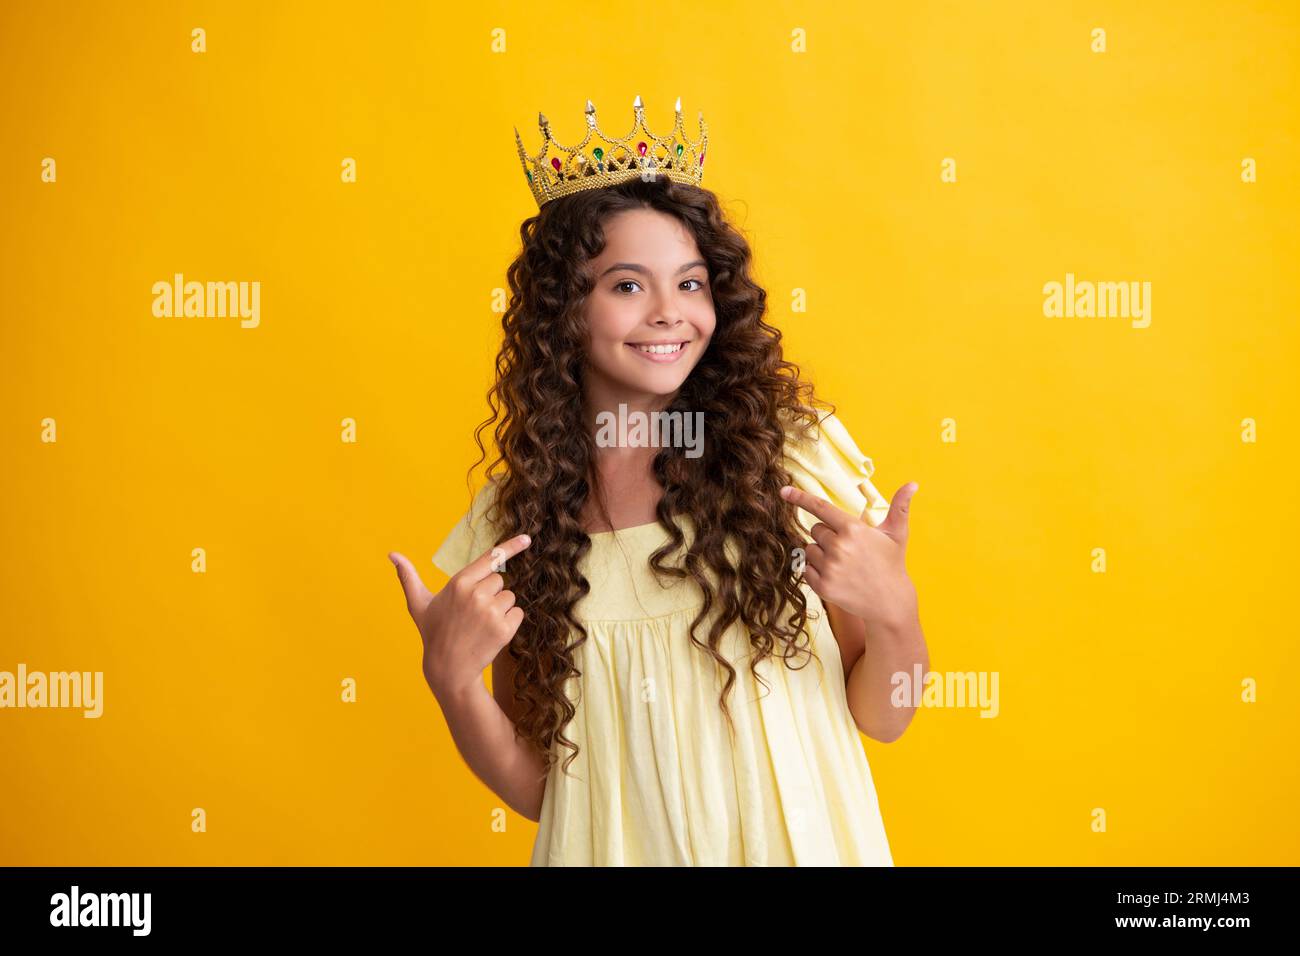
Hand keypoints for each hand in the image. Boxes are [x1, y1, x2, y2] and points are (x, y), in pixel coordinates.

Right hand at [388, 534, 531, 702]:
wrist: (449, 668)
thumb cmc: (433, 632)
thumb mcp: (418, 604)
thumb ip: (408, 576)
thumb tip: (392, 554)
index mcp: (459, 583)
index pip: (490, 558)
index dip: (511, 547)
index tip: (527, 539)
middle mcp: (476, 594)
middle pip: (499, 580)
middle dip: (490, 593)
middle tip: (472, 612)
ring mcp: (491, 612)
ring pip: (510, 597)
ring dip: (500, 608)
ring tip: (480, 624)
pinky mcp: (504, 628)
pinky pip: (518, 613)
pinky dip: (509, 622)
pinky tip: (491, 632)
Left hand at [780, 481, 918, 634]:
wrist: (889, 602)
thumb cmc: (891, 564)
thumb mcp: (897, 534)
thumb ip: (900, 507)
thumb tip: (913, 484)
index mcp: (853, 529)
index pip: (821, 508)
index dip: (801, 498)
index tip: (784, 491)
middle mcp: (839, 547)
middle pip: (815, 530)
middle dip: (828, 536)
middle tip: (848, 549)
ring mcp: (829, 567)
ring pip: (809, 550)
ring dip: (821, 554)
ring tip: (843, 564)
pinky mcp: (822, 585)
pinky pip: (806, 569)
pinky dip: (816, 571)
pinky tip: (836, 576)